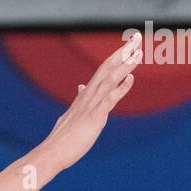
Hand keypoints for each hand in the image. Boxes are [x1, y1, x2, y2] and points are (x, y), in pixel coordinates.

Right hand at [41, 33, 140, 174]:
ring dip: (125, 65)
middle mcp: (88, 95)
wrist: (52, 152)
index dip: (117, 55)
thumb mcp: (72, 113)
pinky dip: (121, 88)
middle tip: (137, 38)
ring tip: (139, 53)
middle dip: (123, 52)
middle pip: (107, 67)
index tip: (129, 44)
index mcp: (85, 94)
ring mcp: (91, 106)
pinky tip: (131, 78)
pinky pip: (109, 100)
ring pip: (110, 79)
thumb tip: (81, 87)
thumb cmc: (63, 137)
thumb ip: (79, 99)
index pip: (103, 69)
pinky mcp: (93, 118)